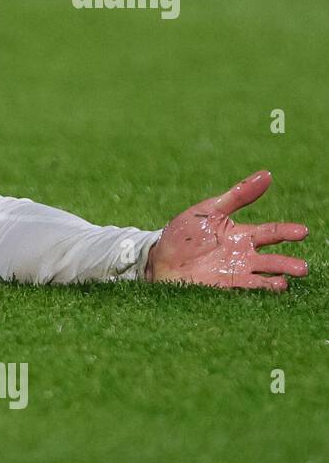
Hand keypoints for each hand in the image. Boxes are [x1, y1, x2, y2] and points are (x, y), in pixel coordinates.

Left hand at [146, 170, 308, 291]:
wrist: (159, 258)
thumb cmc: (184, 232)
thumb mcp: (210, 209)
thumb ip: (238, 195)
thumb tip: (267, 174)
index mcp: (241, 234)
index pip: (270, 232)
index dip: (287, 231)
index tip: (303, 232)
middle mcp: (243, 254)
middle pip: (272, 259)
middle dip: (287, 263)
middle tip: (303, 268)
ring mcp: (235, 271)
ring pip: (262, 276)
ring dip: (276, 278)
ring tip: (286, 281)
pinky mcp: (223, 285)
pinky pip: (244, 287)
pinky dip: (257, 288)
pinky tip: (269, 288)